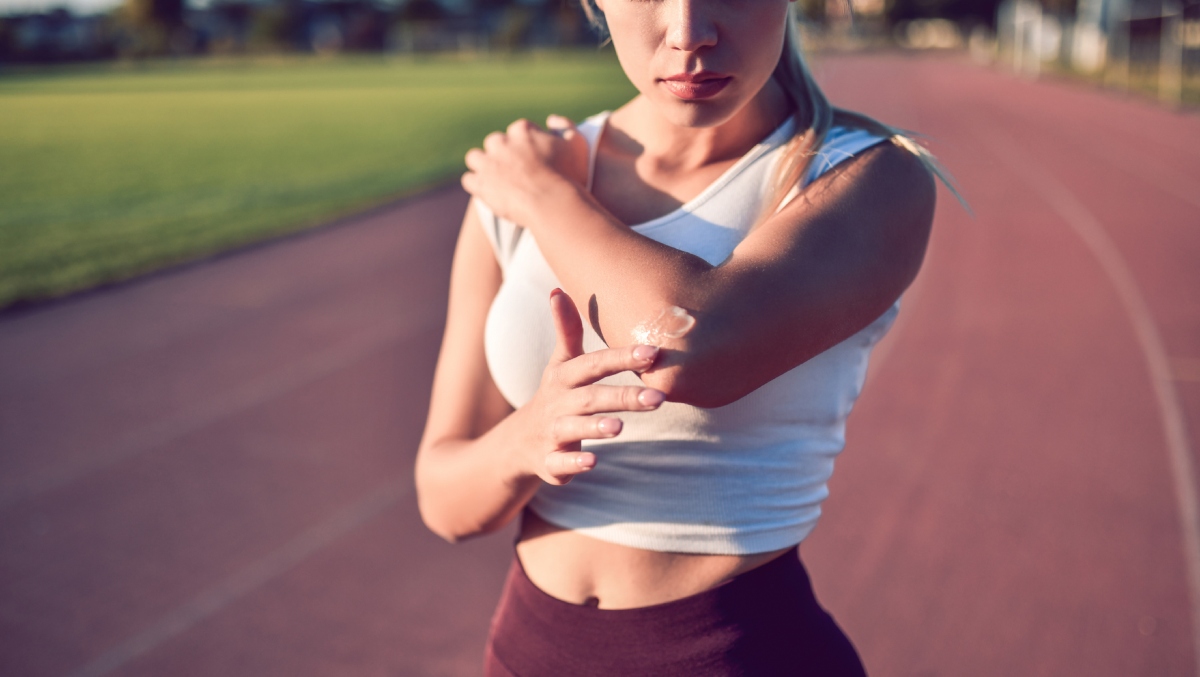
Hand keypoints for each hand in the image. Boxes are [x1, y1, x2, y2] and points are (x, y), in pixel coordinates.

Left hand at [461, 115, 589, 224]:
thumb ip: (566, 126)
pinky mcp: (480, 184)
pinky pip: (469, 180)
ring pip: (476, 158)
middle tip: (513, 171)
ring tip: (495, 180)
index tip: (532, 159)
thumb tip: (550, 119)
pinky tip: (489, 192)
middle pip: (495, 143)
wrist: (552, 203)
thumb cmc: (568, 175)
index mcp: (522, 130)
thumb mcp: (577, 144)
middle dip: (501, 154)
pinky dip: (477, 185)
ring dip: (483, 166)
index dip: (524, 146)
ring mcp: (488, 163)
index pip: (518, 131)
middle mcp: (501, 142)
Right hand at [516, 289, 663, 484]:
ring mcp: (552, 433)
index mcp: (564, 377)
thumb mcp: (560, 363)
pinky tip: (593, 461)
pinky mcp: (549, 463)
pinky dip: (574, 464)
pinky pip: (560, 465)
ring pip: (574, 428)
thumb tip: (558, 289)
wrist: (519, 443)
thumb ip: (566, 330)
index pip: (594, 364)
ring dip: (596, 426)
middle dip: (624, 397)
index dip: (621, 358)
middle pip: (591, 397)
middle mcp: (558, 403)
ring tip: (620, 426)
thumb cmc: (555, 395)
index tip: (653, 353)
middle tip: (659, 399)